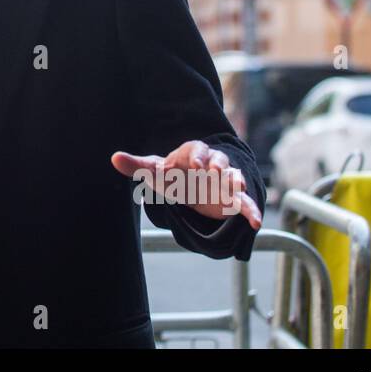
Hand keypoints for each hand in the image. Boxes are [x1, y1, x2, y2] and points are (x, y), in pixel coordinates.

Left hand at [111, 140, 261, 230]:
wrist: (191, 187)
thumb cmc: (172, 175)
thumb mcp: (154, 172)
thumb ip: (136, 166)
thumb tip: (114, 158)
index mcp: (191, 154)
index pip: (195, 149)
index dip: (195, 155)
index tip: (194, 163)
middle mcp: (211, 164)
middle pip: (218, 160)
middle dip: (218, 165)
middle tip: (216, 171)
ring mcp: (224, 181)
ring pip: (234, 177)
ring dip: (236, 181)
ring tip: (239, 187)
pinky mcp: (233, 199)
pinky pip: (244, 203)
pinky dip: (251, 210)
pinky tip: (256, 222)